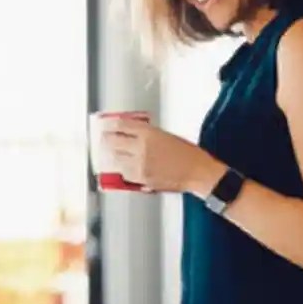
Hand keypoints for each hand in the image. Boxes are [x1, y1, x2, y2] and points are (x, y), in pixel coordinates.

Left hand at [104, 118, 223, 193]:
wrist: (198, 172)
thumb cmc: (188, 154)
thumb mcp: (166, 136)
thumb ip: (148, 135)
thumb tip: (133, 136)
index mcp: (149, 133)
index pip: (121, 126)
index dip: (110, 124)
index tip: (105, 124)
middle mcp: (141, 148)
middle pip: (113, 142)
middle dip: (107, 141)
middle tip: (105, 140)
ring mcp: (140, 165)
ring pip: (116, 160)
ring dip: (114, 157)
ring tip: (113, 155)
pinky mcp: (142, 179)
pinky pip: (125, 175)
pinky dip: (123, 171)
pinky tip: (126, 168)